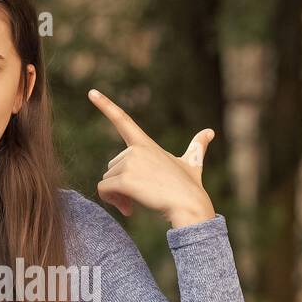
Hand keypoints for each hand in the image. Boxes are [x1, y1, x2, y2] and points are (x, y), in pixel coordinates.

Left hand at [89, 88, 215, 226]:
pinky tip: (129, 209)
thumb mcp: (193, 163)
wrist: (189, 205)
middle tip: (138, 197)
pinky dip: (112, 202)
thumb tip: (210, 132)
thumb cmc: (190, 187)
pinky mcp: (125, 180)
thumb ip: (197, 147)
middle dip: (120, 184)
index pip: (123, 120)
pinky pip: (104, 190)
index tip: (91, 92)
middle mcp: (135, 149)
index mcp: (145, 144)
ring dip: (117, 196)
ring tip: (136, 204)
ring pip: (108, 181)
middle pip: (112, 167)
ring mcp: (130, 163)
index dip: (106, 105)